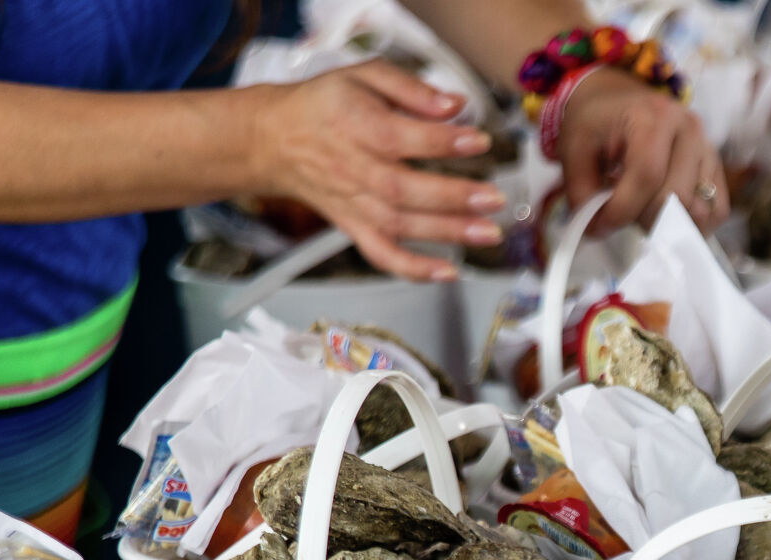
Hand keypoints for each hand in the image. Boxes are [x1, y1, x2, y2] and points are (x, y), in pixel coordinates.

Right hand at [248, 59, 504, 280]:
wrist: (276, 139)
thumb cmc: (325, 105)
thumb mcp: (363, 76)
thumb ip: (410, 88)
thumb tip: (454, 104)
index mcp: (355, 125)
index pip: (400, 137)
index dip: (442, 142)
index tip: (479, 141)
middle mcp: (353, 168)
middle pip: (403, 189)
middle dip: (453, 197)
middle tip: (494, 198)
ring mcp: (353, 203)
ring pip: (399, 224)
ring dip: (446, 232)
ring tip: (488, 232)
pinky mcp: (353, 226)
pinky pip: (381, 254)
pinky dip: (413, 269)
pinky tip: (448, 272)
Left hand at [557, 66, 727, 233]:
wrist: (615, 102)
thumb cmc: (595, 125)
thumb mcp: (573, 150)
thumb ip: (581, 192)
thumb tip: (600, 230)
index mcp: (651, 115)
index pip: (647, 174)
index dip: (624, 209)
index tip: (602, 224)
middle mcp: (688, 128)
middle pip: (676, 195)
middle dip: (644, 218)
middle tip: (623, 216)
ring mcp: (708, 147)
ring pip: (699, 207)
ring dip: (669, 223)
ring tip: (644, 213)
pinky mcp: (717, 167)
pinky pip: (718, 209)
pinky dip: (695, 224)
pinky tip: (669, 219)